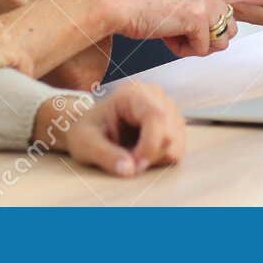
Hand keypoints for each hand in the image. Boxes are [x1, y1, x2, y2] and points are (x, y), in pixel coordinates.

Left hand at [41, 83, 184, 176]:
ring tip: (131, 155)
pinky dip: (159, 161)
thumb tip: (129, 170)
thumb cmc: (86, 131)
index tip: (134, 166)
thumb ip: (105, 155)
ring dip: (154, 160)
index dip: (149, 145)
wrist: (91, 130)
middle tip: (125, 162)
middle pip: (168, 134)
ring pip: (175, 146)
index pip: (156, 116)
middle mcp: (157, 97)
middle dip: (148, 156)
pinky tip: (141, 154)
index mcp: (134, 92)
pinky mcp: (174, 128)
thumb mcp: (86, 143)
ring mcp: (169, 111)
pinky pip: (176, 152)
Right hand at [102, 0, 262, 56]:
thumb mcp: (179, 3)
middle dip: (208, 39)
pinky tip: (167, 34)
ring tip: (171, 31)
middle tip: (179, 31)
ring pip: (219, 40)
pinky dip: (182, 49)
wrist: (118, 4)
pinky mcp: (196, 16)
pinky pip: (201, 48)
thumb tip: (218, 34)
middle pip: (231, 27)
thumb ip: (202, 11)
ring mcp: (204, 0)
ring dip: (195, 45)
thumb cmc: (142, 7)